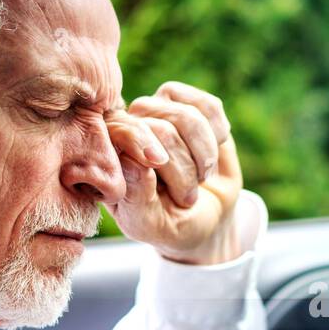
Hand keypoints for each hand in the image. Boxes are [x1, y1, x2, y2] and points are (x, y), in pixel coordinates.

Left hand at [105, 82, 242, 264]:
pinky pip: (210, 107)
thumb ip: (137, 197)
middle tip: (188, 197)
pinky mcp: (190, 105)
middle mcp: (130, 125)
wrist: (206, 218)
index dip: (141, 141)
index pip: (121, 129)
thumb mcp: (150, 224)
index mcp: (109, 154)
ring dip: (205, 155)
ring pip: (189, 115)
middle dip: (183, 166)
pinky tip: (213, 151)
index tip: (158, 163)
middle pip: (161, 126)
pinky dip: (219, 133)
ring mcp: (161, 110)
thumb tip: (134, 161)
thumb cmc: (170, 224)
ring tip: (201, 178)